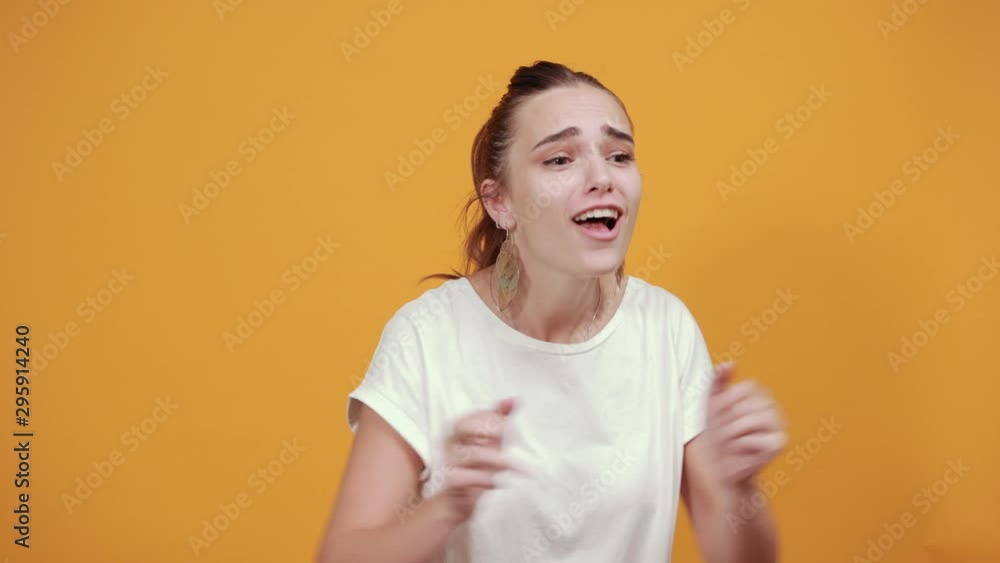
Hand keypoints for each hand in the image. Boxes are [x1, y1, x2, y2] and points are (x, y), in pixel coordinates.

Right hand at [438, 397, 521, 522]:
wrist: (457, 501)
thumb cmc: (476, 467)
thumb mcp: (490, 442)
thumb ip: (500, 420)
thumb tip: (516, 399)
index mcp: (459, 430)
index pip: (475, 415)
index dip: (495, 418)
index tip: (511, 427)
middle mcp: (451, 442)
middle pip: (463, 425)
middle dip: (490, 428)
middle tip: (511, 438)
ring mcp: (450, 461)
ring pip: (474, 453)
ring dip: (500, 461)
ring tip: (519, 468)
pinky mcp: (452, 480)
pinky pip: (470, 477)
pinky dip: (488, 479)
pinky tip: (499, 482)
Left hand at [705, 362, 786, 484]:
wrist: (719, 463)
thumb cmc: (715, 431)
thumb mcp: (711, 402)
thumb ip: (718, 380)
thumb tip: (729, 363)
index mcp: (756, 392)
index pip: (744, 388)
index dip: (725, 403)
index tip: (717, 414)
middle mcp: (770, 405)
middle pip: (744, 406)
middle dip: (726, 422)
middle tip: (722, 433)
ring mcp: (778, 423)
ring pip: (751, 422)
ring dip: (733, 435)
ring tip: (730, 442)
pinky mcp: (780, 441)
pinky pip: (759, 439)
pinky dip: (745, 447)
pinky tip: (742, 450)